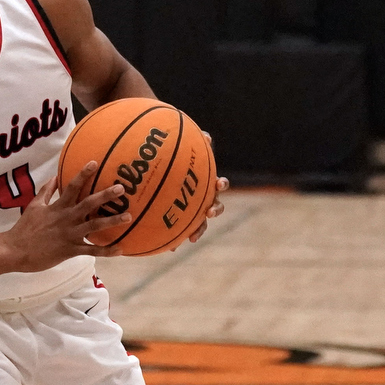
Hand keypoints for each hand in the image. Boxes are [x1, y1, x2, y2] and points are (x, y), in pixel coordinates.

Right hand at [4, 162, 130, 270]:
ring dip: (112, 221)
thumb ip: (46, 191)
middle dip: (105, 195)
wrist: (15, 250)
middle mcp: (66, 218)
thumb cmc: (25, 228)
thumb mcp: (34, 205)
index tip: (95, 163)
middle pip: (88, 204)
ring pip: (94, 226)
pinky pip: (91, 251)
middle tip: (121, 189)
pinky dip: (106, 251)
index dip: (84, 174)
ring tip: (128, 217)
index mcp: (58, 207)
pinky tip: (120, 249)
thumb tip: (56, 176)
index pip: (72, 186)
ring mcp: (69, 235)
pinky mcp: (70, 250)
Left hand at [179, 130, 228, 247]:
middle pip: (215, 206)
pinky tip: (170, 249)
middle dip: (214, 209)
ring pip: (201, 223)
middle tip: (209, 211)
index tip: (218, 184)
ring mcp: (194, 211)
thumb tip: (207, 135)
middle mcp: (204, 199)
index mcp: (206, 184)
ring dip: (199, 230)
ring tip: (192, 237)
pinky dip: (177, 241)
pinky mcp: (183, 222)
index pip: (218, 184)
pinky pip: (181, 233)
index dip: (220, 185)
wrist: (164, 175)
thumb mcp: (184, 154)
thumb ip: (195, 145)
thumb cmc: (176, 162)